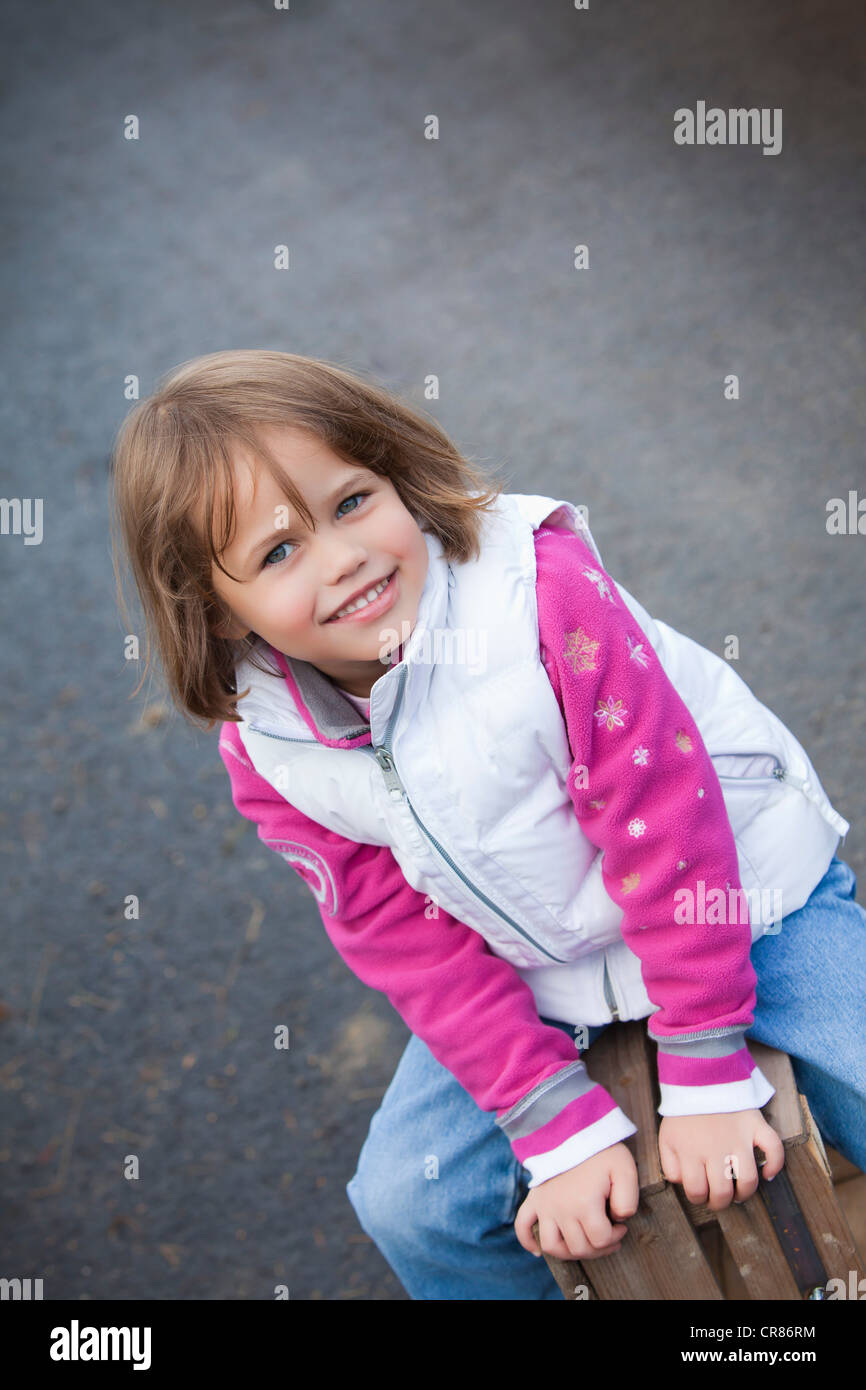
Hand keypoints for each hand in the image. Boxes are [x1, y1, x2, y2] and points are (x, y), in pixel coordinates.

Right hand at [514, 1141, 638, 1260]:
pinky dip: (529, 1242)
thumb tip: (619, 1220)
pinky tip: (539, 1250)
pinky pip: (523, 1226)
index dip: (615, 1237)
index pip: (600, 1240)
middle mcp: (561, 1209)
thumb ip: (628, 1199)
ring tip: (583, 1244)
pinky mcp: (534, 1199)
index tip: (621, 1225)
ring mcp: (545, 1205)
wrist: (571, 1128)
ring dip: (569, 1252)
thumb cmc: (600, 1150)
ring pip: (552, 1246)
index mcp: (585, 1203)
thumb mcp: (624, 1169)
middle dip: (598, 1247)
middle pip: (579, 1248)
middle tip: (608, 1235)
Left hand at [658, 1109, 784, 1210]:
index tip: (700, 1194)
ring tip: (739, 1192)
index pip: (697, 1192)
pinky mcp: (755, 1125)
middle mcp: (716, 1150)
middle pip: (723, 1192)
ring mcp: (738, 1138)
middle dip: (720, 1202)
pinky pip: (774, 1149)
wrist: (697, 1077)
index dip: (698, 1199)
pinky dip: (775, 1165)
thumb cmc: (682, 1112)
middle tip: (719, 1198)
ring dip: (745, 1192)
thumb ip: (670, 1166)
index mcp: (690, 1152)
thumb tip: (684, 1184)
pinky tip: (768, 1174)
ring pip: (748, 1180)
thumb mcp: (666, 1139)